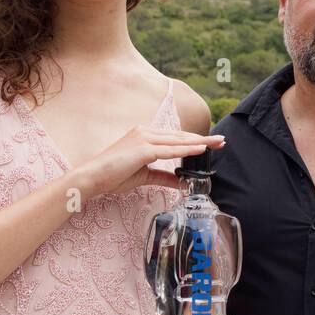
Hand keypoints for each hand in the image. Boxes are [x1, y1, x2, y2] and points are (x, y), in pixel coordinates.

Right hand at [71, 126, 225, 200]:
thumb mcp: (145, 176)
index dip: (194, 141)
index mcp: (144, 136)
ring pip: (178, 141)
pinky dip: (186, 150)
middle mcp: (145, 132)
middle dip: (203, 139)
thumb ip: (164, 177)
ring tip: (217, 143)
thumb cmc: (114, 176)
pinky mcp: (143, 149)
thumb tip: (182, 182)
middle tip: (222, 141)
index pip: (175, 137)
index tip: (211, 143)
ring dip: (200, 142)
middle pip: (180, 136)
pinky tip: (200, 150)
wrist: (92, 178)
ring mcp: (144, 139)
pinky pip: (170, 150)